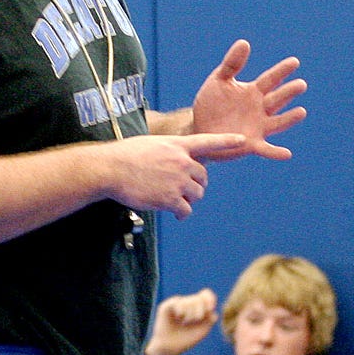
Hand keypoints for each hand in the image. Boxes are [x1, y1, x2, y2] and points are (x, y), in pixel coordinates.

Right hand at [105, 133, 243, 219]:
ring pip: (196, 194)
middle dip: (196, 184)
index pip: (208, 142)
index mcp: (177, 145)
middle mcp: (182, 162)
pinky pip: (185, 210)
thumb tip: (176, 164)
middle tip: (184, 190)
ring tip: (175, 200)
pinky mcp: (170, 198)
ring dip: (189, 199)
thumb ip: (169, 152)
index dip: (227, 141)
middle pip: (203, 177)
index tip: (243, 140)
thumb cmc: (124, 156)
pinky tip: (176, 214)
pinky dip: (182, 214)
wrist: (111, 169)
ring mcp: (177, 181)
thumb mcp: (151, 145)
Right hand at [145, 288, 217, 354]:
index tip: (210, 308)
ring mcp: (177, 304)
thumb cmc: (187, 339)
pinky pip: (178, 302)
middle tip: (194, 320)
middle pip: (199, 298)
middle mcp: (187, 303)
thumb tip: (212, 310)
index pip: (206, 295)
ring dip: (190, 313)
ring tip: (184, 322)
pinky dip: (181, 310)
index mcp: (197, 307)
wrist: (170, 347)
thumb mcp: (203, 329)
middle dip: (199, 311)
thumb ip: (210, 319)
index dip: (210, 299)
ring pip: (189, 300)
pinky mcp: (167, 306)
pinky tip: (179, 317)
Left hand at [188, 40, 307, 161]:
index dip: (282, 71)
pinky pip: (266, 149)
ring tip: (301, 112)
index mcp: (253, 91)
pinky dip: (276, 152)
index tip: (294, 62)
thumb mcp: (218, 81)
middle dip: (289, 92)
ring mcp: (258, 127)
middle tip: (300, 85)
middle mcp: (261, 109)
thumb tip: (244, 42)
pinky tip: (286, 154)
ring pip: (278, 122)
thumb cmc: (211, 104)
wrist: (198, 129)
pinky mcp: (251, 145)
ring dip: (289, 118)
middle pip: (277, 99)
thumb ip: (231, 64)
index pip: (271, 79)